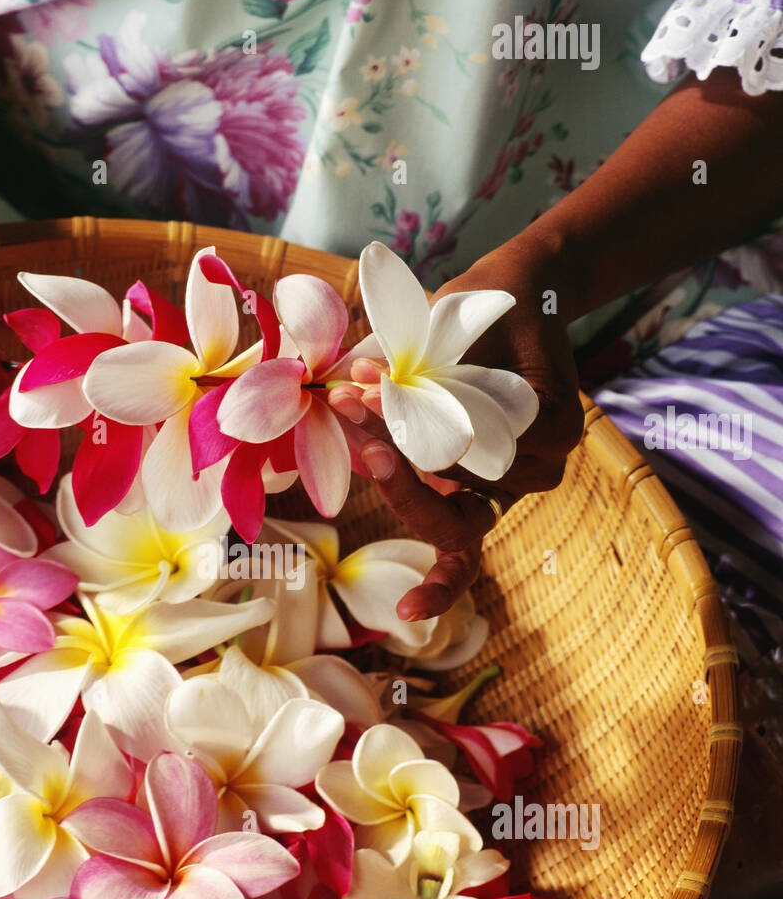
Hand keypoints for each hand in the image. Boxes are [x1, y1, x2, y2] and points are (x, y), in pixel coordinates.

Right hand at [329, 235, 584, 619]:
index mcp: (470, 494)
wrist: (513, 285)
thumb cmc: (450, 342)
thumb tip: (334, 411)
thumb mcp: (404, 381)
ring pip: (472, 474)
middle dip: (404, 491)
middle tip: (364, 446)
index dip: (437, 587)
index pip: (457, 556)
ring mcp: (541, 462)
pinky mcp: (563, 426)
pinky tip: (432, 376)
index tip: (406, 613)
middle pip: (459, 526)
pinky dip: (459, 407)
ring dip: (416, 432)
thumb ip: (378, 410)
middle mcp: (508, 488)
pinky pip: (502, 433)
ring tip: (368, 385)